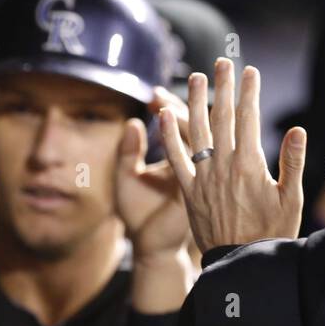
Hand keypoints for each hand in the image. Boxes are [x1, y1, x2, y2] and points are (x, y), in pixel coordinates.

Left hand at [116, 86, 191, 260]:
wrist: (151, 248)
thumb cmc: (139, 217)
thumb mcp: (127, 178)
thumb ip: (128, 152)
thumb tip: (132, 123)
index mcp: (180, 161)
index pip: (181, 126)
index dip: (169, 107)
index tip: (155, 92)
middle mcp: (191, 164)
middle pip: (194, 123)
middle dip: (191, 98)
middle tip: (190, 77)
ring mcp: (195, 173)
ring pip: (197, 132)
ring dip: (193, 105)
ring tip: (195, 81)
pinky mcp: (191, 184)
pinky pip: (188, 152)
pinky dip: (178, 132)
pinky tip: (164, 116)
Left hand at [159, 58, 304, 252]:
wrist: (239, 265)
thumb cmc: (271, 234)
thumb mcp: (290, 200)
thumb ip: (293, 163)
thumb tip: (298, 129)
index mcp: (251, 166)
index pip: (248, 119)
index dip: (249, 93)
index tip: (251, 71)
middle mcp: (224, 167)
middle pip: (222, 118)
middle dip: (223, 87)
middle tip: (223, 61)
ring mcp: (203, 179)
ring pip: (196, 132)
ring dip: (195, 102)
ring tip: (196, 77)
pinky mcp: (188, 192)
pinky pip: (175, 159)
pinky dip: (169, 136)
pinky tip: (163, 116)